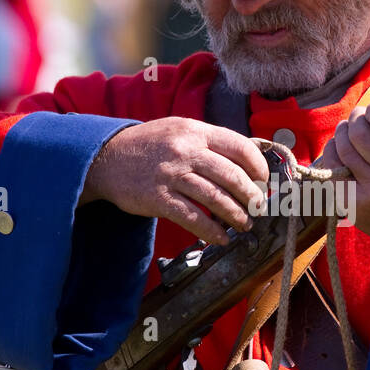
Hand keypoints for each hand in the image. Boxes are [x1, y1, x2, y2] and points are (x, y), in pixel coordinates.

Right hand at [80, 117, 270, 246]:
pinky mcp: (158, 198)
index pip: (240, 146)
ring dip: (236, 215)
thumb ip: (209, 143)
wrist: (106, 157)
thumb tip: (246, 163)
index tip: (263, 181)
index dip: (258, 167)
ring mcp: (171, 174)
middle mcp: (186, 150)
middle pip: (232, 176)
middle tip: (258, 208)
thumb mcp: (180, 131)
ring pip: (216, 198)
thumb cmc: (149, 146)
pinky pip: (193, 218)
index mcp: (195, 131)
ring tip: (244, 224)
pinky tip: (221, 238)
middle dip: (251, 196)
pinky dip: (212, 231)